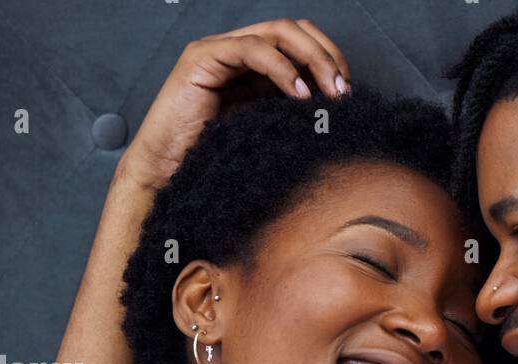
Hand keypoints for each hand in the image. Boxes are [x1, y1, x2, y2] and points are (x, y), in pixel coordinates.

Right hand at [122, 19, 350, 190]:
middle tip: (345, 91)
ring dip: (313, 59)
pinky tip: (299, 94)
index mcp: (256, 69)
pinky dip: (282, 69)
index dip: (330, 60)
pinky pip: (252, 49)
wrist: (169, 177)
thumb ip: (294, 114)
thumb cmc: (215, 163)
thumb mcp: (270, 134)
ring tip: (330, 91)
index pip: (301, 44)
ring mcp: (220, 50)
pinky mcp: (202, 58)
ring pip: (278, 33)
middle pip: (294, 31)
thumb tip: (335, 111)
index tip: (349, 94)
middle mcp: (239, 52)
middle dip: (326, 56)